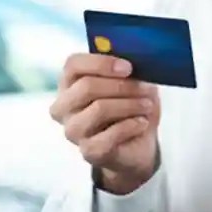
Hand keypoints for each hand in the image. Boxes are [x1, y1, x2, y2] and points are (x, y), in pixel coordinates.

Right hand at [50, 53, 160, 194]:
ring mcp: (73, 131)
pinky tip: (142, 123)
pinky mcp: (88, 151)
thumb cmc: (130, 106)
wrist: (138, 143)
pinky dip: (130, 126)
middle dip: (121, 86)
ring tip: (147, 105)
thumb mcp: (132, 81)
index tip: (128, 67)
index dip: (101, 63)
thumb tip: (131, 60)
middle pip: (86, 86)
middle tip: (145, 88)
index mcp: (70, 83)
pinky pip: (108, 136)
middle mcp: (64, 107)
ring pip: (98, 109)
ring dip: (129, 105)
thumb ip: (125, 68)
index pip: (73, 65)